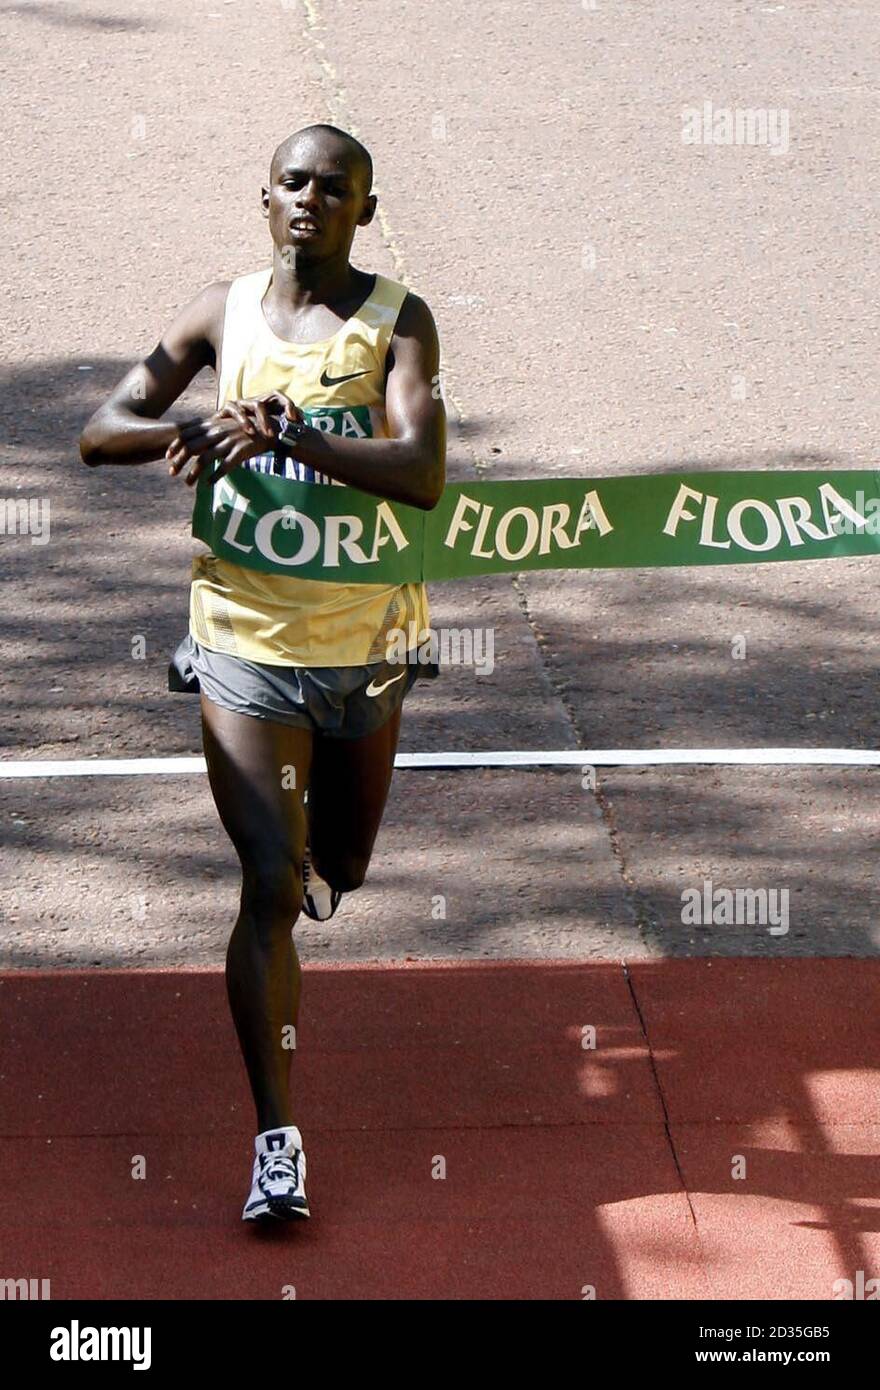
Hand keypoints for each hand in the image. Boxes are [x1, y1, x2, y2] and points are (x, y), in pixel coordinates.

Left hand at [165, 393, 301, 485]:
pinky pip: (225, 466)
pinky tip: (208, 484)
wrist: (271, 430)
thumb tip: (195, 445)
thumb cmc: (247, 431)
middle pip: (192, 447)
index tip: (167, 457)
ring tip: (188, 483)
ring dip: (194, 473)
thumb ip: (211, 433)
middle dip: (179, 461)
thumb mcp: (227, 427)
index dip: (175, 445)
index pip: (188, 434)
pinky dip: (215, 476)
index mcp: (213, 425)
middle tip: (171, 473)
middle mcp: (218, 432)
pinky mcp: (241, 451)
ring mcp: (229, 441)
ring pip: (205, 459)